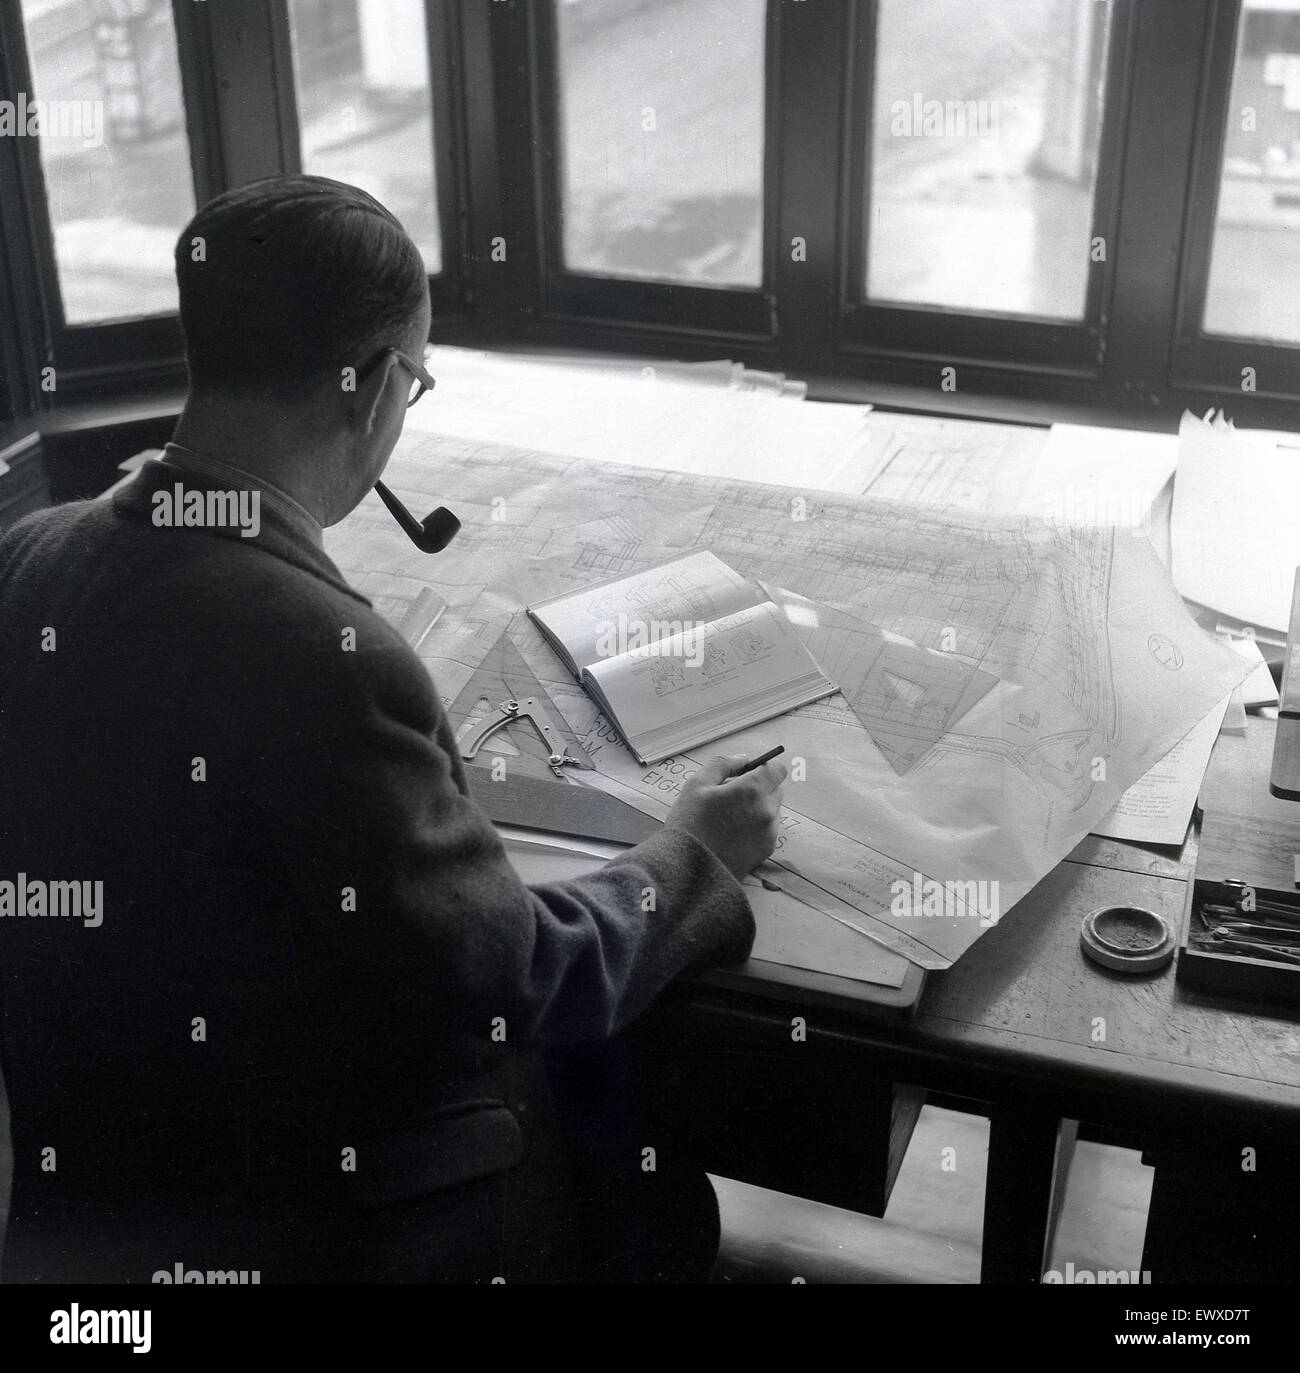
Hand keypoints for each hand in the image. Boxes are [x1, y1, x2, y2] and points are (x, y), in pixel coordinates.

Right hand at [664, 754, 787, 880]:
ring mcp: (769, 832)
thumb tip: (743, 759)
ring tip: (730, 818)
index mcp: (752, 790)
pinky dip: (756, 827)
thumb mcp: (697, 784)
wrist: (688, 868)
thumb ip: (723, 764)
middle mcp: (767, 810)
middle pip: (776, 789)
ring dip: (758, 807)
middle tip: (733, 795)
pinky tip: (734, 833)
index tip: (750, 772)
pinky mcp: (767, 849)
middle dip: (760, 787)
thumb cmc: (689, 823)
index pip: (777, 769)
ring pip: (772, 810)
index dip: (764, 767)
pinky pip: (768, 829)